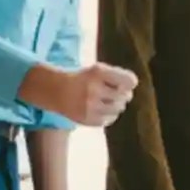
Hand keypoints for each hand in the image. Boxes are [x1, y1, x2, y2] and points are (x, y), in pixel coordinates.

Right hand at [19, 63, 137, 126]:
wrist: (56, 91)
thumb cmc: (83, 79)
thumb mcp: (98, 70)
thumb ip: (117, 76)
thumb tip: (133, 86)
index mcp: (97, 73)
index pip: (128, 80)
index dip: (130, 82)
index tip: (127, 83)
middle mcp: (93, 89)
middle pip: (124, 96)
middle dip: (124, 94)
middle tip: (117, 93)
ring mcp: (90, 106)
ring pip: (118, 108)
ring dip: (118, 105)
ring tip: (109, 101)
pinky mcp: (86, 119)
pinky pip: (109, 119)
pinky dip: (110, 115)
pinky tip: (103, 109)